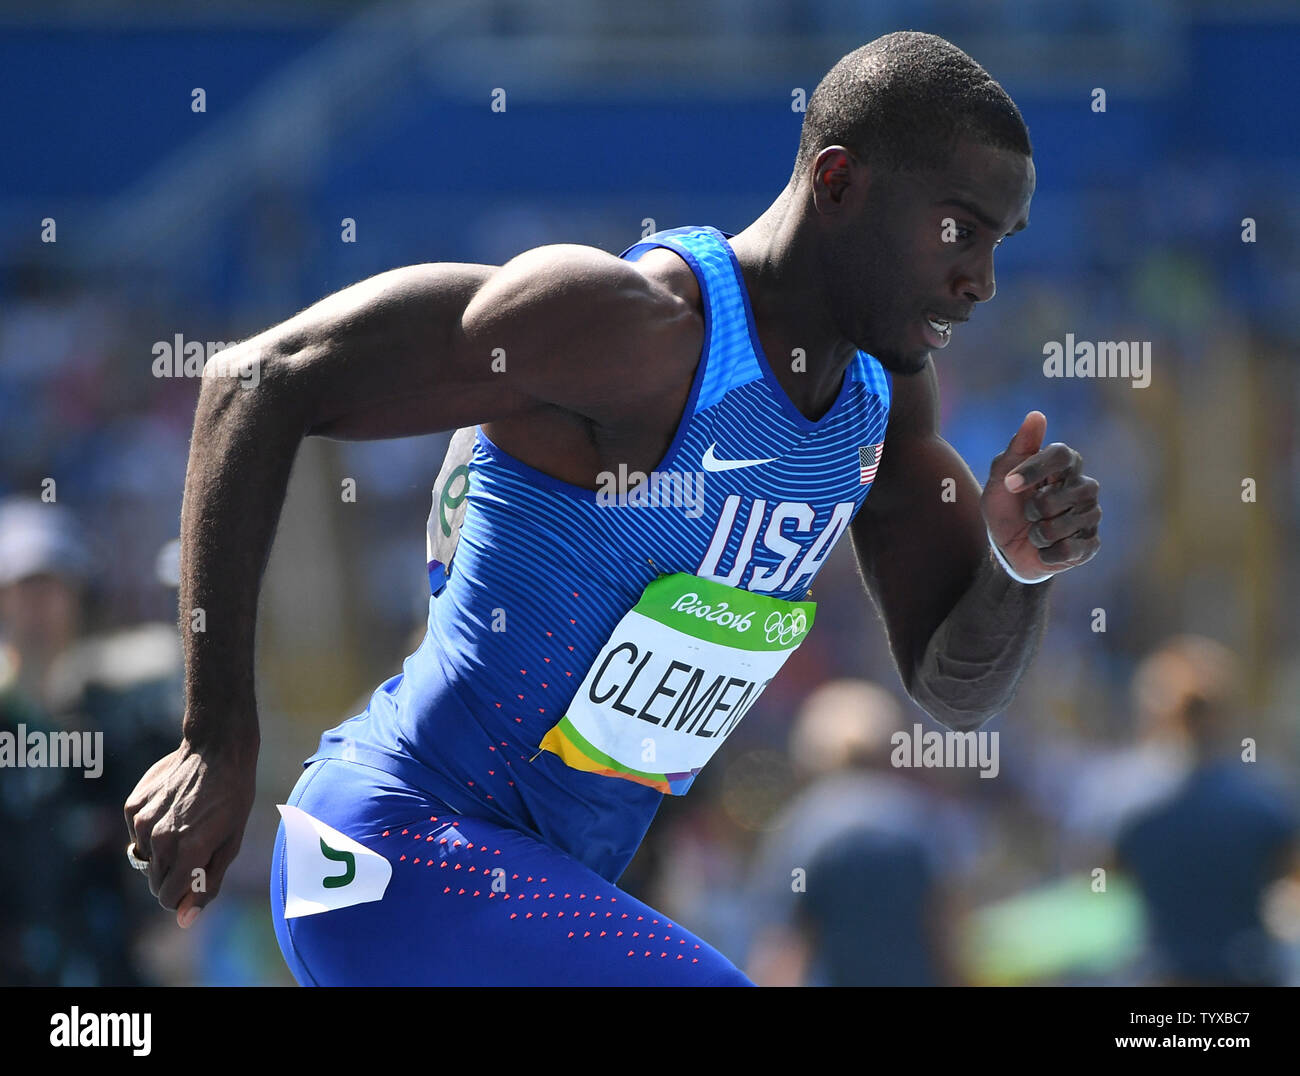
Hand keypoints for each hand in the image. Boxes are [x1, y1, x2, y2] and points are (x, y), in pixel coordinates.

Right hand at [123, 729, 257, 928]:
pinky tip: (173, 809)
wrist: (216, 750)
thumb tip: (184, 919)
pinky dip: (152, 831)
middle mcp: (160, 839)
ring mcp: (142, 822)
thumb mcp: (231, 843)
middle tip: (197, 849)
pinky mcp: (132, 808)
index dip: (183, 896)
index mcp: (188, 851)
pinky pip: (137, 836)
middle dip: (174, 876)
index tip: (195, 881)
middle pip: (155, 883)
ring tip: (187, 825)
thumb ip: (207, 884)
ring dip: (163, 853)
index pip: (168, 899)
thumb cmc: (232, 798)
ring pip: (145, 860)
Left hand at [981, 411, 1100, 579]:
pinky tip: (1045, 549)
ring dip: (1036, 533)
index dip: (1034, 469)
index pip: (1061, 454)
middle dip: (1032, 508)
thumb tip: (1036, 415)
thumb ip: (1018, 448)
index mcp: (1065, 464)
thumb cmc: (1006, 506)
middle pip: (1061, 495)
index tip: (1010, 483)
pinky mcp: (1091, 544)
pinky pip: (1067, 550)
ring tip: (1036, 531)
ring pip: (1060, 526)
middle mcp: (1085, 486)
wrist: (1006, 548)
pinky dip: (1045, 552)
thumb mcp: (1001, 477)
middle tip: (1028, 512)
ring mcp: (1091, 515)